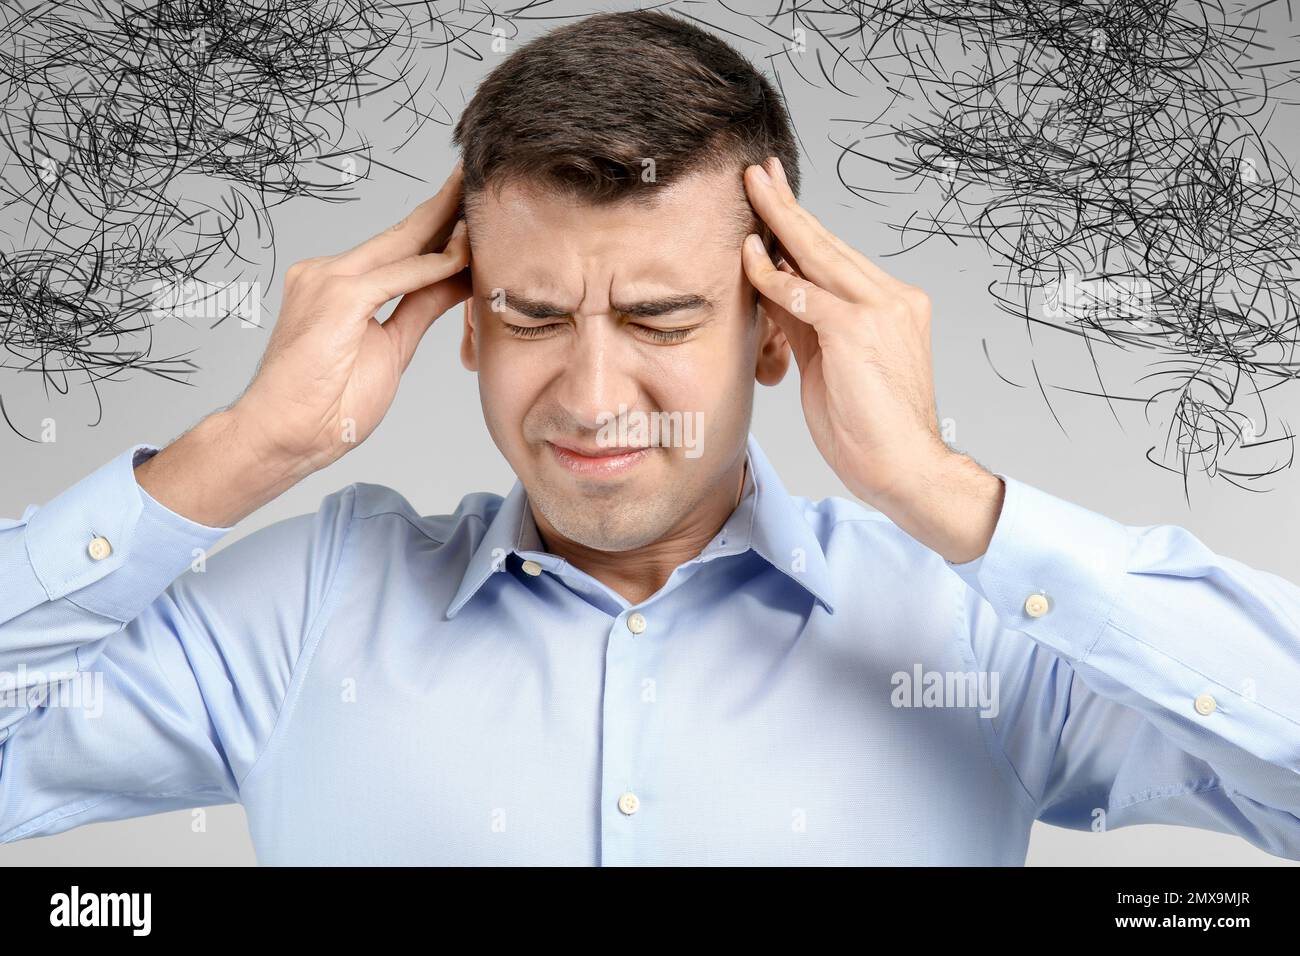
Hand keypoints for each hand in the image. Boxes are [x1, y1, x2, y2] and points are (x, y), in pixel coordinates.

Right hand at [232, 162, 471, 472]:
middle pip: (401, 234)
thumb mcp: (392, 347)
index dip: (437, 225)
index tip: (469, 206)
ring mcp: (328, 280)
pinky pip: (397, 277)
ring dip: (446, 226)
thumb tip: (457, 278)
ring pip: (401, 246)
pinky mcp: (336, 297)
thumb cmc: (329, 403)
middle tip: (478, 177)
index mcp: (338, 284)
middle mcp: (328, 272)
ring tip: (481, 202)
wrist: (284, 436)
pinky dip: (432, 268)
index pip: (398, 247)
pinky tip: (462, 257)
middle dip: (444, 206)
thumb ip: (420, 306)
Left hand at [741, 156, 1001, 561]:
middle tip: (758, 171)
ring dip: (779, 220)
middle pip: (827, 244)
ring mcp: (880, 310)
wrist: (905, 469)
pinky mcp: (859, 329)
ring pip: (819, 255)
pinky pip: (805, 295)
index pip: (834, 257)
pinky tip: (750, 257)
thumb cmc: (868, 428)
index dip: (800, 227)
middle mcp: (891, 298)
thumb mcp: (827, 365)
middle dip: (787, 205)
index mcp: (890, 305)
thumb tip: (772, 287)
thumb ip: (803, 323)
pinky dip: (774, 277)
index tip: (775, 196)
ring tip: (751, 188)